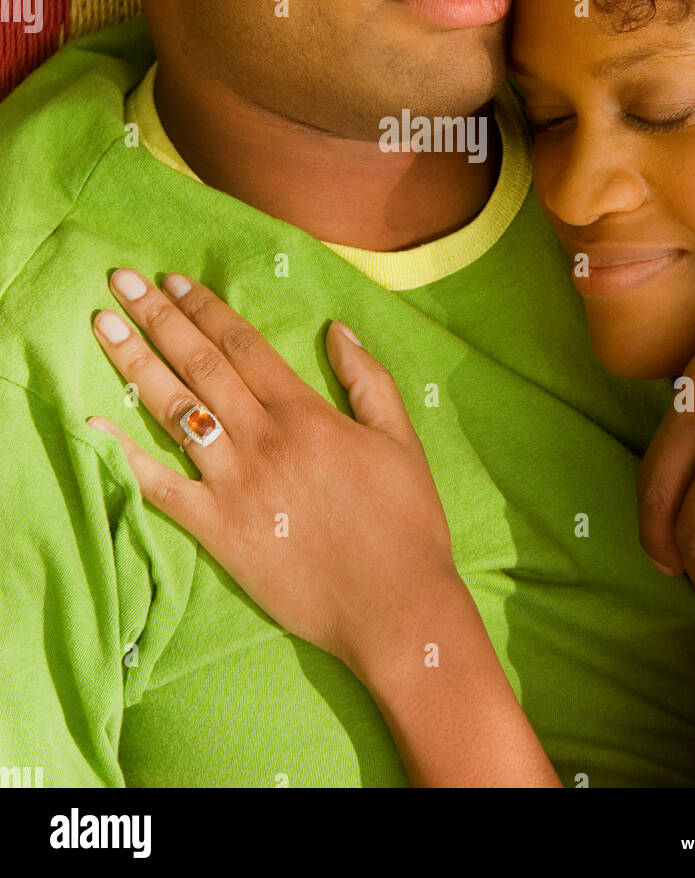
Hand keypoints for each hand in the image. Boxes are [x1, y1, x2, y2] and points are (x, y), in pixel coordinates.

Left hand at [87, 268, 461, 676]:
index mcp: (306, 413)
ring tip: (103, 326)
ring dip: (135, 363)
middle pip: (199, 364)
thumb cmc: (407, 523)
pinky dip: (125, 454)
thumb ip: (368, 380)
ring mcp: (235, 485)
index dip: (204, 308)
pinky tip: (94, 423)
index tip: (173, 280)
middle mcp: (263, 439)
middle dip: (157, 318)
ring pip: (174, 411)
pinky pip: (160, 489)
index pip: (242, 344)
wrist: (395, 607)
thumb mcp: (401, 440)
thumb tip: (337, 329)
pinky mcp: (219, 532)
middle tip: (122, 281)